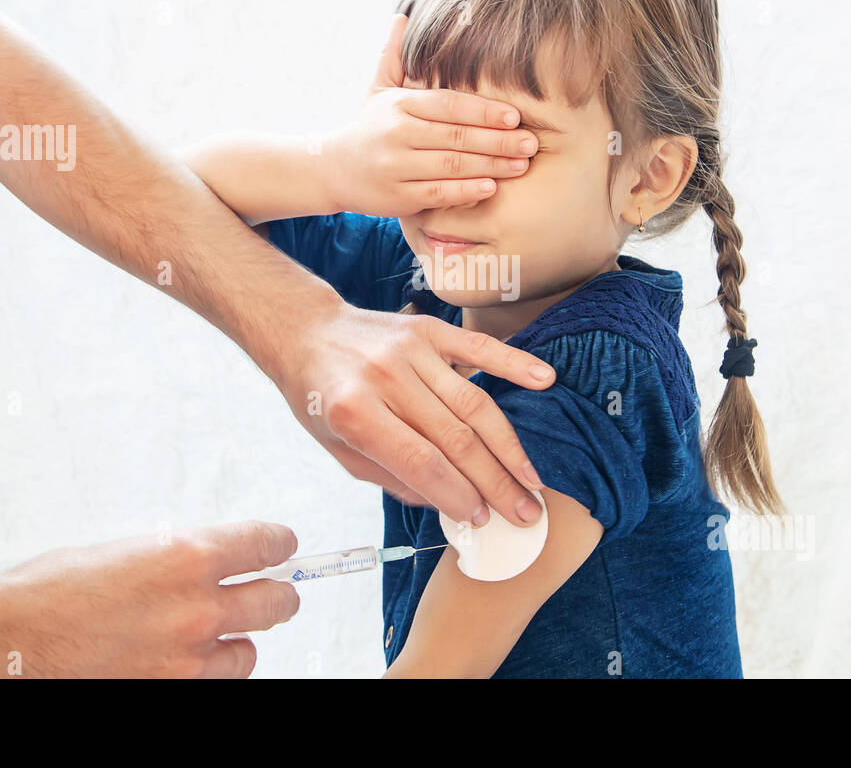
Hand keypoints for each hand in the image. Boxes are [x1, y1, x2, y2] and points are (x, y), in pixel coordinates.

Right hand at [0, 520, 299, 677]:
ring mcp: (188, 656)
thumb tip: (201, 562)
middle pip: (277, 601)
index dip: (279, 545)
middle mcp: (198, 606)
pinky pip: (215, 683)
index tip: (282, 547)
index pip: (266, 544)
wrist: (9, 643)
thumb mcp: (123, 552)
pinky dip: (209, 673)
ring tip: (223, 634)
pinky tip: (191, 662)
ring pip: (250, 651)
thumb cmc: (50, 593)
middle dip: (277, 594)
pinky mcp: (173, 690)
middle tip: (274, 592)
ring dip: (240, 640)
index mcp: (186, 555)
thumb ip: (173, 558)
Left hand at [273, 297, 552, 528]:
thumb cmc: (319, 399)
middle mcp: (385, 377)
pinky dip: (514, 363)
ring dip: (508, 446)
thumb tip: (448, 505)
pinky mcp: (429, 329)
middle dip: (494, 482)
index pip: (422, 462)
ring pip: (473, 403)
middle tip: (524, 512)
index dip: (458, 495)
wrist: (306, 333)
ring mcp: (410, 350)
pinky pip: (479, 348)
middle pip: (455, 438)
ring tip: (532, 480)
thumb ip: (391, 477)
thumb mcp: (338, 449)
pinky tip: (544, 381)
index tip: (483, 520)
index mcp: (353, 412)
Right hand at [320, 14, 538, 216]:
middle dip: (497, 140)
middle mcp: (397, 134)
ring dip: (490, 165)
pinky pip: (438, 194)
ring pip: (451, 165)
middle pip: (456, 136)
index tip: (514, 116)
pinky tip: (491, 187)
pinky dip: (466, 191)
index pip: (448, 105)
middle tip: (531, 143)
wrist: (333, 169)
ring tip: (521, 165)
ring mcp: (396, 167)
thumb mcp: (378, 90)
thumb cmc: (369, 128)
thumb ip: (394, 56)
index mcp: (399, 105)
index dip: (483, 110)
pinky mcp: (398, 197)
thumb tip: (403, 16)